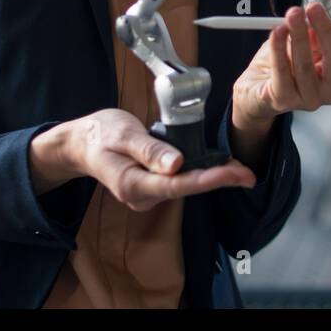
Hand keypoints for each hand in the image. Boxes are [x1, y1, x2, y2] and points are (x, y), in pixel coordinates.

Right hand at [35, 109, 255, 211]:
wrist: (82, 143)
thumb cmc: (100, 134)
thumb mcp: (122, 134)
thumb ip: (149, 150)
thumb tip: (176, 164)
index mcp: (132, 185)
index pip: (178, 184)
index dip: (209, 179)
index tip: (233, 174)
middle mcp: (142, 196)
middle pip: (187, 188)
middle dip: (218, 179)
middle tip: (248, 174)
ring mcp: (148, 193)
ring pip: (187, 186)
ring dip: (213, 176)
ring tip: (240, 169)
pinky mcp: (153, 186)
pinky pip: (181, 181)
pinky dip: (201, 172)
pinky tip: (220, 166)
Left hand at [232, 3, 330, 124]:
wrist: (258, 86)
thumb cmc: (287, 60)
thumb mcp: (306, 41)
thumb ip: (314, 30)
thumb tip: (316, 12)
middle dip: (326, 30)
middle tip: (313, 7)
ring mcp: (309, 99)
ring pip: (306, 66)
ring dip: (298, 35)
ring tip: (292, 14)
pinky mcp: (284, 100)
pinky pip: (281, 71)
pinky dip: (278, 48)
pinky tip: (277, 31)